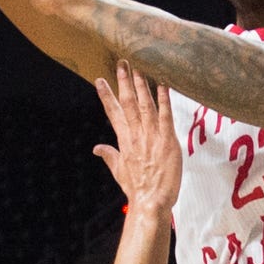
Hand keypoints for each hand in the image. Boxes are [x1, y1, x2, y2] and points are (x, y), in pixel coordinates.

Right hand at [92, 66, 181, 213]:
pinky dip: (164, 100)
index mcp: (124, 140)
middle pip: (127, 103)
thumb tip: (96, 148)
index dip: (106, 95)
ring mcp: (151, 137)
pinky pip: (165, 116)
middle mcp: (136, 135)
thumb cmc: (137, 188)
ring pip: (145, 105)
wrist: (151, 202)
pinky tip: (162, 85)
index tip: (99, 80)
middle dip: (124, 81)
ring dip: (141, 85)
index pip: (113, 112)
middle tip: (122, 62)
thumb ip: (109, 155)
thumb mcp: (118, 171)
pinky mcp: (167, 140)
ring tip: (139, 67)